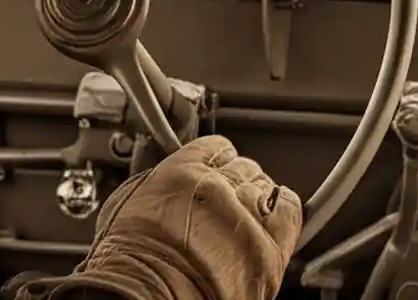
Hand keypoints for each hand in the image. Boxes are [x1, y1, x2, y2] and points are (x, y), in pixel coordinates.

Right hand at [12, 135, 301, 299]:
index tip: (215, 167)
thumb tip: (177, 180)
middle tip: (221, 204)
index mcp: (183, 176)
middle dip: (234, 182)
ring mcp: (248, 223)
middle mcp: (220, 193)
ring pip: (265, 189)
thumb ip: (162, 183)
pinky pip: (288, 212)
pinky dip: (281, 210)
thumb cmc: (129, 270)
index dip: (215, 159)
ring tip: (240, 218)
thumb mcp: (129, 206)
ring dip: (255, 200)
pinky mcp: (268, 254)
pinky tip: (270, 215)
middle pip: (243, 168)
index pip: (215, 148)